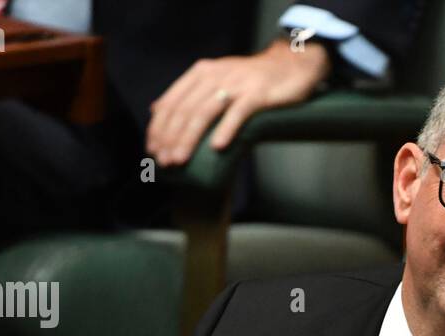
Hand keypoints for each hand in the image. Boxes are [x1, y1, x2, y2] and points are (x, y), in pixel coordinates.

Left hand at [146, 37, 330, 166]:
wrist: (291, 66)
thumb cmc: (252, 80)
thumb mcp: (215, 79)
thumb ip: (187, 93)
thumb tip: (155, 109)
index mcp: (201, 73)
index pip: (172, 101)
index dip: (159, 127)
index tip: (152, 150)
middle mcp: (215, 75)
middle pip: (185, 109)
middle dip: (170, 137)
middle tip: (164, 161)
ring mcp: (236, 84)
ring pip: (205, 112)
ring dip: (189, 138)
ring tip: (180, 159)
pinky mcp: (258, 94)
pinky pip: (238, 113)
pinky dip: (226, 129)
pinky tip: (217, 147)